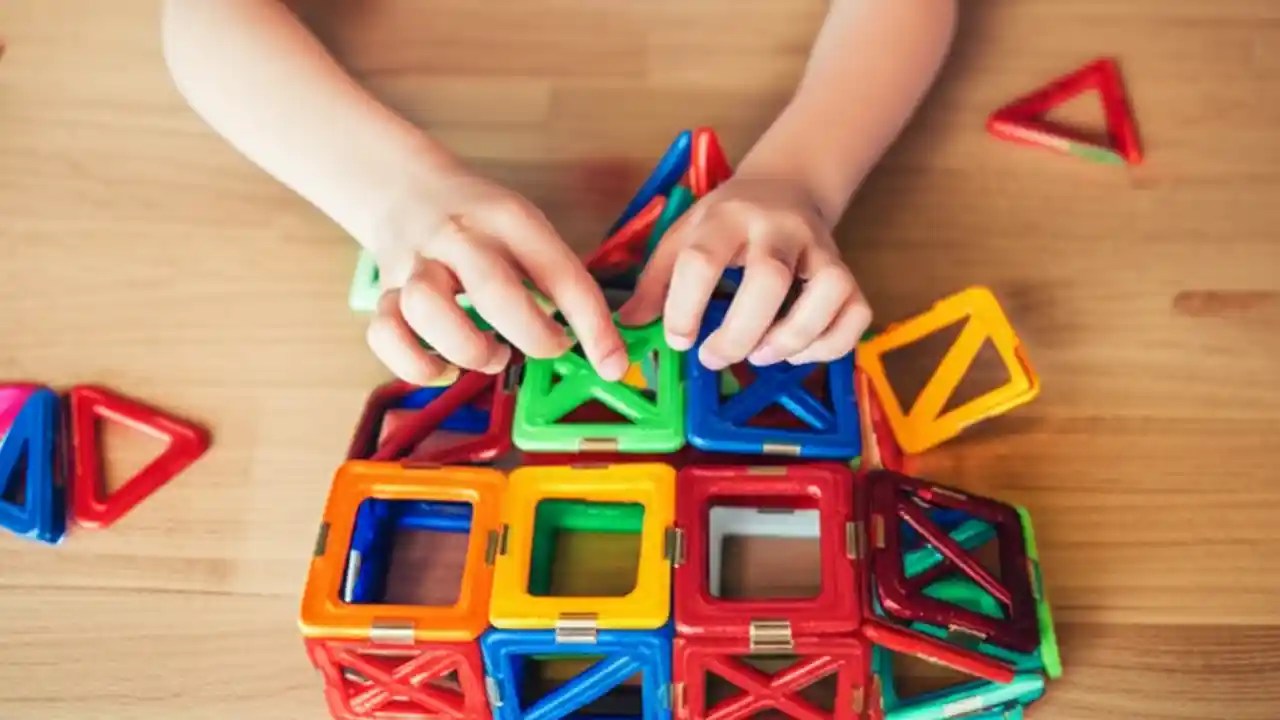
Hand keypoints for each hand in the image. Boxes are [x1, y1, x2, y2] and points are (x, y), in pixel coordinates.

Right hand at [365, 168, 627, 383]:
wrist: (404, 188)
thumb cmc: (479, 222)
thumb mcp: (526, 229)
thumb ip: (556, 279)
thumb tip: (602, 347)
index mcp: (508, 220)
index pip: (560, 273)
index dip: (592, 325)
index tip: (613, 363)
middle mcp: (460, 238)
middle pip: (493, 291)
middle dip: (531, 335)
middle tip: (547, 348)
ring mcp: (416, 265)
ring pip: (427, 310)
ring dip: (468, 349)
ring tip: (491, 356)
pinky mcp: (382, 294)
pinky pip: (386, 335)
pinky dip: (416, 365)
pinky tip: (444, 368)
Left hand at [618, 176, 870, 368]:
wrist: (787, 187)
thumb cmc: (726, 222)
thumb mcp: (682, 237)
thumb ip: (655, 283)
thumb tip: (627, 327)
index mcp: (726, 218)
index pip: (702, 259)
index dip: (684, 307)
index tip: (678, 339)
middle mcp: (778, 229)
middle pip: (769, 279)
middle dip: (739, 332)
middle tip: (714, 357)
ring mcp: (820, 250)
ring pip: (829, 291)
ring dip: (794, 337)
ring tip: (760, 355)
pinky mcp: (849, 272)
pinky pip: (857, 312)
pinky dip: (831, 344)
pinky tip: (797, 353)